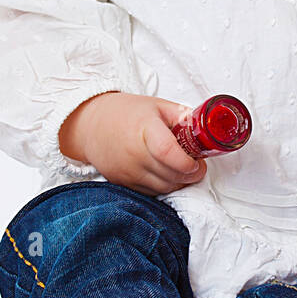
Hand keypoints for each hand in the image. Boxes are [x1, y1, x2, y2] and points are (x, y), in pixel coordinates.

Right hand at [57, 91, 207, 195]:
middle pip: (170, 174)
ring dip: (180, 182)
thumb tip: (206, 128)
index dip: (188, 162)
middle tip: (198, 165)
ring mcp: (127, 171)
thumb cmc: (125, 113)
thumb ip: (183, 117)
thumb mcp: (157, 105)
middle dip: (191, 174)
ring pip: (164, 187)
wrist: (90, 126)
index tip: (198, 161)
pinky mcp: (122, 183)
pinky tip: (168, 174)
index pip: (168, 152)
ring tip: (184, 169)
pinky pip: (151, 192)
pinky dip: (164, 186)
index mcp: (144, 129)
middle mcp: (133, 153)